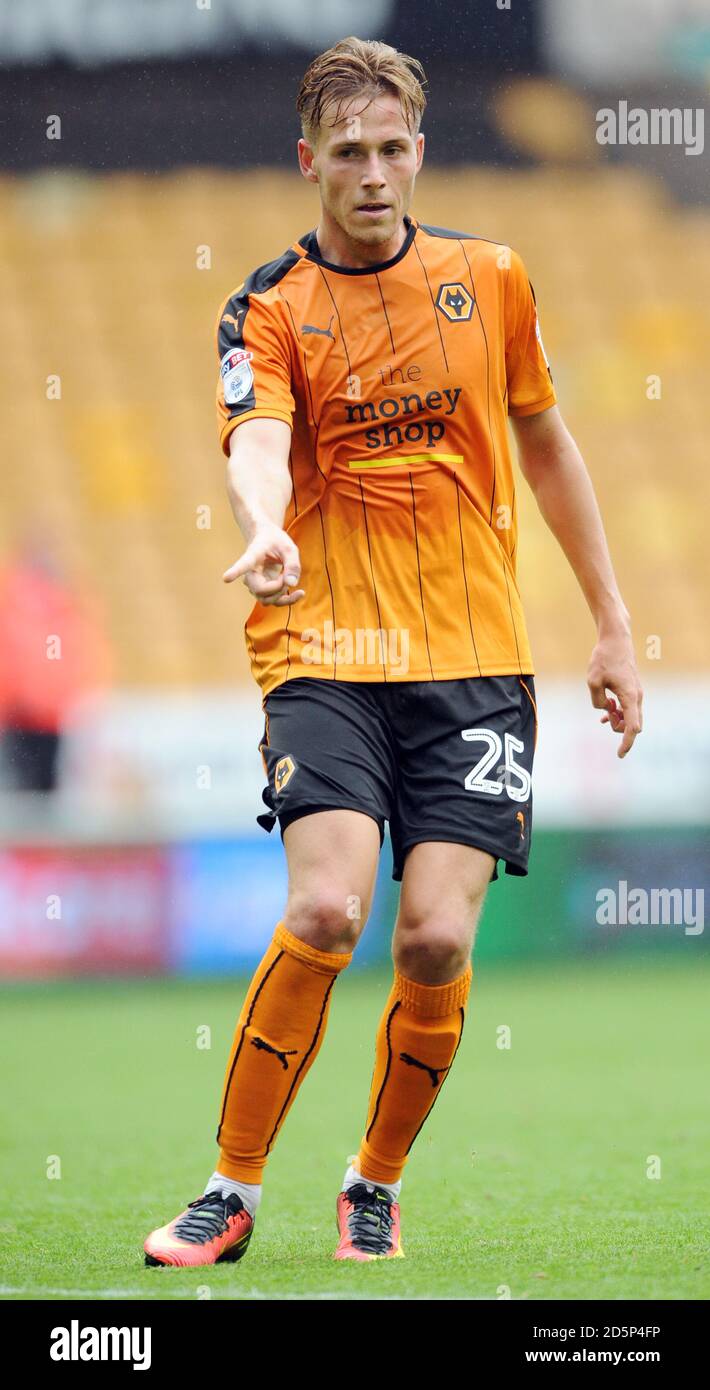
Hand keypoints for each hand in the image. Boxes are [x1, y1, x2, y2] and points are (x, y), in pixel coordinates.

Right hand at [222, 524, 304, 606]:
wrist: (267, 541)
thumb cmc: (276, 542)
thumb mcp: (288, 548)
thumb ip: (292, 564)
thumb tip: (291, 584)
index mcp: (252, 556)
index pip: (243, 564)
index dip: (235, 571)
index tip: (226, 578)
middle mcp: (249, 574)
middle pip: (260, 590)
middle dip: (279, 587)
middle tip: (288, 573)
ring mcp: (255, 585)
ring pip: (267, 600)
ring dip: (283, 593)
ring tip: (288, 576)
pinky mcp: (262, 591)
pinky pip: (273, 602)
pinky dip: (288, 600)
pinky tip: (299, 593)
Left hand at [587, 628, 642, 757]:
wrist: (616, 639)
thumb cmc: (604, 658)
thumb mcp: (593, 680)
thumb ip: (597, 700)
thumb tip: (605, 710)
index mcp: (630, 696)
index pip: (632, 727)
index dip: (626, 743)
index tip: (619, 754)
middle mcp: (637, 697)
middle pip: (632, 725)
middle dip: (618, 729)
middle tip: (604, 718)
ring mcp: (636, 693)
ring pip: (631, 717)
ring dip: (618, 720)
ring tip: (604, 715)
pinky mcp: (632, 689)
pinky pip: (628, 708)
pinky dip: (619, 713)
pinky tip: (606, 712)